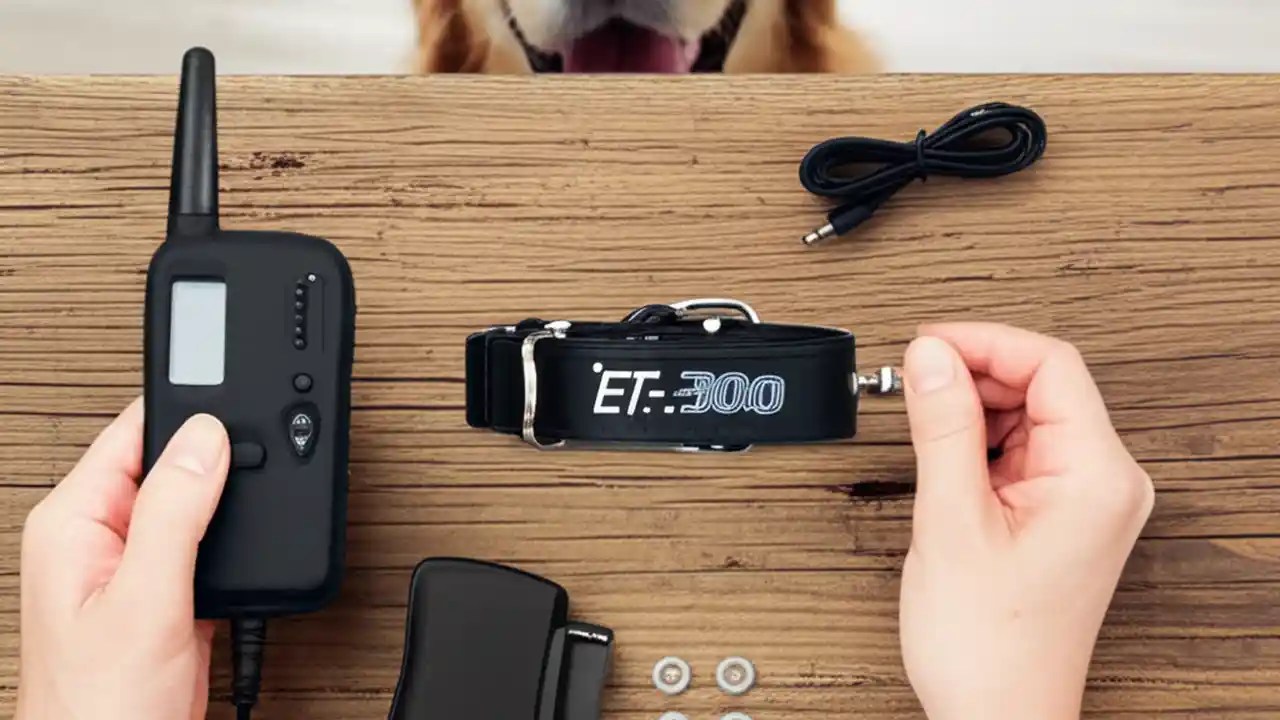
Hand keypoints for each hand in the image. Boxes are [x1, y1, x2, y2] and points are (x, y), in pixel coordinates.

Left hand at [18, 399, 229, 719]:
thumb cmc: (100, 707)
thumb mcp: (145, 598)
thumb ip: (175, 512)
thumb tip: (206, 439)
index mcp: (74, 522)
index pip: (133, 433)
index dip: (187, 416)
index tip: (237, 411)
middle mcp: (99, 538)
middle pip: (169, 462)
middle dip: (217, 458)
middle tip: (260, 465)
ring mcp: (133, 566)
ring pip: (193, 502)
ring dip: (228, 501)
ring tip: (258, 505)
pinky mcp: (166, 593)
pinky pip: (206, 543)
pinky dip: (234, 542)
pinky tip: (247, 553)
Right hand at [898, 324, 1153, 719]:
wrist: (996, 714)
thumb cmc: (989, 647)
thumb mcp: (951, 521)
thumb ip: (942, 427)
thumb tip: (930, 356)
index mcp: (1097, 477)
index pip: (1052, 364)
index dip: (984, 342)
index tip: (928, 343)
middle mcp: (1104, 483)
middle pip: (1041, 384)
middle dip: (973, 374)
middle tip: (914, 380)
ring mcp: (1085, 500)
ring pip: (1026, 415)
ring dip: (971, 409)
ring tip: (922, 428)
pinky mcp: (1060, 515)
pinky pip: (1020, 451)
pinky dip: (976, 443)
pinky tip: (943, 461)